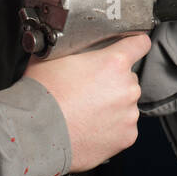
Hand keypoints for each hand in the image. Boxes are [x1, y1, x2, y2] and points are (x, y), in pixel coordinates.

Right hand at [22, 33, 149, 171]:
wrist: (36, 134)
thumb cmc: (42, 96)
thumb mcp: (53, 57)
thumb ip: (72, 47)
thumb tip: (67, 40)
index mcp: (114, 63)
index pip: (140, 43)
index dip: (134, 43)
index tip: (133, 46)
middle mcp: (127, 87)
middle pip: (128, 78)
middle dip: (112, 81)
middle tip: (88, 90)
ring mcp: (129, 114)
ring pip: (126, 104)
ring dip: (112, 106)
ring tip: (86, 112)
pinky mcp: (127, 136)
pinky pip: (123, 127)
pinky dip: (111, 128)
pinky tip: (90, 127)